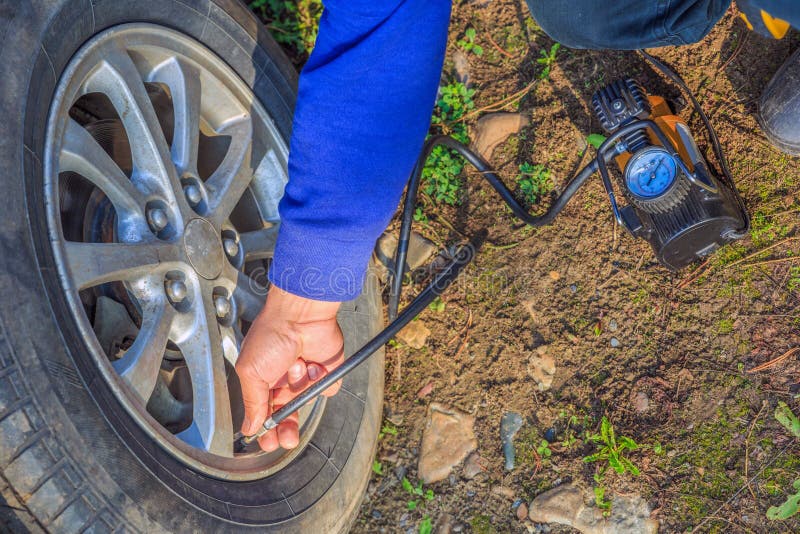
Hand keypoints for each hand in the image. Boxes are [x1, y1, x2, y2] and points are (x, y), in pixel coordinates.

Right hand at [235, 286, 343, 450]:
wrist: (301, 315)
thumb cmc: (272, 334)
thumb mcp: (251, 372)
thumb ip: (252, 403)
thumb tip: (249, 427)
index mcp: (263, 380)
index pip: (265, 412)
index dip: (267, 429)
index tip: (268, 442)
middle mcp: (285, 380)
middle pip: (288, 414)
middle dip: (287, 428)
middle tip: (286, 439)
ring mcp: (307, 376)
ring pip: (307, 401)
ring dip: (300, 387)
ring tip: (296, 367)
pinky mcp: (328, 371)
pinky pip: (327, 389)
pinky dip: (320, 379)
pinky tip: (312, 363)